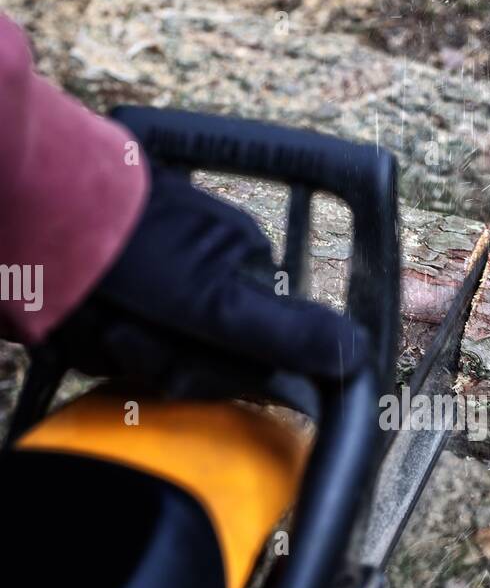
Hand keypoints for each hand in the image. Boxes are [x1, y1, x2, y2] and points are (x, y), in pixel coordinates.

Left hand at [49, 162, 369, 390]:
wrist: (27, 215)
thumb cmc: (125, 248)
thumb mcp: (213, 299)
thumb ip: (283, 333)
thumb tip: (358, 354)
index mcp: (240, 269)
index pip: (249, 359)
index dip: (211, 373)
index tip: (183, 357)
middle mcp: (199, 276)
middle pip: (196, 362)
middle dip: (157, 360)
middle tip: (129, 331)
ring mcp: (150, 282)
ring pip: (147, 358)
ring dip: (115, 351)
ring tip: (95, 316)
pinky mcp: (106, 290)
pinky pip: (107, 344)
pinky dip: (86, 340)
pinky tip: (72, 317)